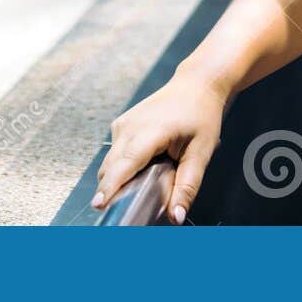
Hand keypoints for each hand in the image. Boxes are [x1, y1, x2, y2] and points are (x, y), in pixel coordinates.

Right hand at [89, 70, 227, 223]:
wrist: (195, 85)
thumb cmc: (201, 115)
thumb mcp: (201, 153)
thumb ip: (187, 186)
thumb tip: (176, 217)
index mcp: (152, 130)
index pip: (126, 163)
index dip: (111, 185)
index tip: (99, 203)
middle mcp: (131, 125)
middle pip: (111, 167)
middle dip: (112, 190)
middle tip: (123, 210)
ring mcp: (123, 124)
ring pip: (110, 162)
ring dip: (117, 179)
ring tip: (139, 186)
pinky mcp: (121, 125)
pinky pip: (115, 154)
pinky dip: (122, 167)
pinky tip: (141, 168)